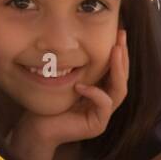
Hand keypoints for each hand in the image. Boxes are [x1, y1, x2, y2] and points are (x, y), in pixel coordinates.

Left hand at [11, 31, 129, 159]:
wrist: (38, 126)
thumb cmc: (49, 102)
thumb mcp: (67, 80)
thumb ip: (80, 68)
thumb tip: (84, 39)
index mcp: (101, 91)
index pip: (116, 71)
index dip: (120, 53)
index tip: (119, 33)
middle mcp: (106, 103)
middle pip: (123, 79)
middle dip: (123, 56)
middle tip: (121, 36)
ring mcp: (104, 115)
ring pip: (120, 91)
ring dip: (117, 69)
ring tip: (114, 51)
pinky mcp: (98, 124)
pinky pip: (104, 105)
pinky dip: (95, 93)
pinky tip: (81, 85)